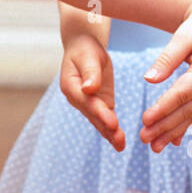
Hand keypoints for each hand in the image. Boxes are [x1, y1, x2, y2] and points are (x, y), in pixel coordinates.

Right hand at [59, 33, 124, 150]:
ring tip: (121, 146)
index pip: (86, 102)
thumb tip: (90, 89)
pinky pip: (105, 119)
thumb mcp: (88, 56)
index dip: (99, 112)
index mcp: (70, 86)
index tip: (113, 122)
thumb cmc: (84, 49)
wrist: (83, 47)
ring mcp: (87, 103)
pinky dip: (112, 130)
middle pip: (92, 115)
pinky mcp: (98, 104)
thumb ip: (90, 72)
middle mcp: (77, 98)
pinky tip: (119, 142)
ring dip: (109, 134)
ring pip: (98, 121)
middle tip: (119, 140)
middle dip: (106, 128)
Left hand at [139, 0, 191, 151]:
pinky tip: (171, 141)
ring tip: (153, 146)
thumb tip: (149, 79)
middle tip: (144, 139)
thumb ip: (167, 57)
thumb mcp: (183, 35)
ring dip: (172, 131)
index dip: (163, 108)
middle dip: (165, 126)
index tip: (144, 120)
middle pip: (188, 110)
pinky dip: (184, 127)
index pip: (182, 94)